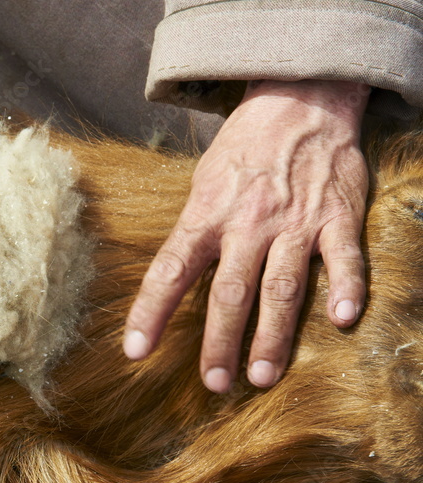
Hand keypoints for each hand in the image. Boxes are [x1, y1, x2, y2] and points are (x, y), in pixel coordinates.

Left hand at [124, 79, 370, 391]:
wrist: (297, 98)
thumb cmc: (243, 149)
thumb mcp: (203, 183)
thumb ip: (195, 232)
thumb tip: (174, 279)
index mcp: (206, 215)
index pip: (170, 271)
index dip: (151, 313)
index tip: (136, 351)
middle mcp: (248, 222)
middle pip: (230, 292)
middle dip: (220, 341)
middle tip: (214, 383)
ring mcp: (295, 222)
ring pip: (282, 287)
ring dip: (273, 335)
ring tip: (263, 375)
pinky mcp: (338, 216)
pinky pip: (344, 258)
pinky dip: (346, 288)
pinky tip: (342, 319)